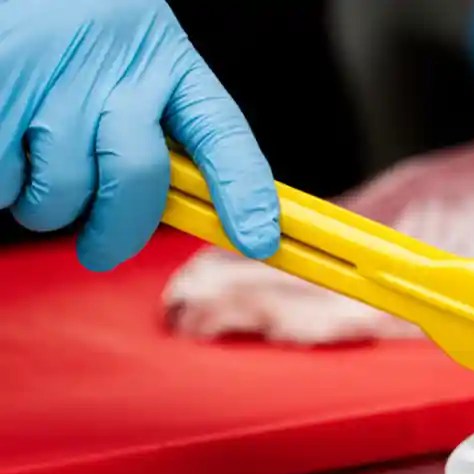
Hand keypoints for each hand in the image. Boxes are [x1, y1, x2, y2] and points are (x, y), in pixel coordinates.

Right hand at [0, 0, 278, 270]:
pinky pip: (5, 181)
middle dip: (120, 231)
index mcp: (162, 59)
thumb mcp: (125, 61)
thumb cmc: (61, 35)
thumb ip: (156, 128)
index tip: (258, 239)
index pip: (220, 131)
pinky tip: (4, 138)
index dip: (244, 190)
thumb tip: (196, 212)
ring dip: (43, 198)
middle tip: (102, 249)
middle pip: (137, 178)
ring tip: (31, 155)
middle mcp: (113, 67)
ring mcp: (50, 78)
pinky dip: (4, 180)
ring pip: (59, 193)